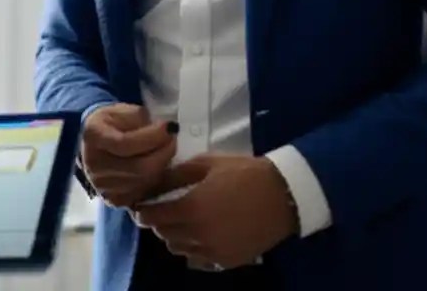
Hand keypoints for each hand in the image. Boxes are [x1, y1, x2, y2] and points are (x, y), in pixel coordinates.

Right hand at [81, 103, 177, 206]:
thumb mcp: (123, 110)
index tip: (170, 127)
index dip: (152, 137)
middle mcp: (93, 164)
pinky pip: (143, 194)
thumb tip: (165, 130)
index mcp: (93, 136)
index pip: (125, 143)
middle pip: (139, 167)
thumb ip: (141, 119)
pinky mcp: (112, 199)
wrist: (96, 142)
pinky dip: (155, 180)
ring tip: (166, 151)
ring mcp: (101, 185)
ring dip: (162, 166)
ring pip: (144, 181)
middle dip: (164, 153)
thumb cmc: (113, 123)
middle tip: (173, 140)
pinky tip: (157, 167)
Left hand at [134, 153, 298, 269]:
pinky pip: (198, 260)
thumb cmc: (243, 173)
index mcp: (190, 208)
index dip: (143, 210)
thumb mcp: (206, 164)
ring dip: (175, 236)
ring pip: (178, 249)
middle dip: (159, 221)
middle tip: (166, 209)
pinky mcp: (227, 261)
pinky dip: (194, 249)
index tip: (143, 204)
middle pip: (163, 234)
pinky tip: (202, 234)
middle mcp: (198, 235)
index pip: (151, 217)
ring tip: (185, 221)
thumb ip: (174, 174)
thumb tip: (150, 181)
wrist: (283, 194)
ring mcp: (213, 251)